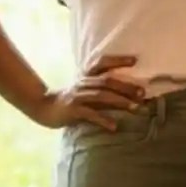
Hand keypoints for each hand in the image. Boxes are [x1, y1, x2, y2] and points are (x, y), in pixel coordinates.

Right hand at [27, 54, 144, 130]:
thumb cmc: (71, 99)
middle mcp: (83, 82)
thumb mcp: (86, 89)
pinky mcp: (72, 110)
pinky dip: (103, 120)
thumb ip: (103, 88)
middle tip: (142, 93)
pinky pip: (89, 114)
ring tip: (135, 108)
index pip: (103, 63)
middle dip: (126, 86)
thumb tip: (129, 94)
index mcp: (87, 75)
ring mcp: (77, 95)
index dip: (118, 60)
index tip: (135, 60)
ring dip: (120, 101)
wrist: (43, 107)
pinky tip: (114, 126)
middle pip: (107, 81)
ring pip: (101, 96)